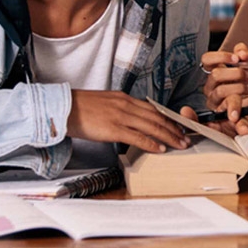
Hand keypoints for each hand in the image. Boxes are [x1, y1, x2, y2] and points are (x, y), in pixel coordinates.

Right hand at [67, 90, 189, 153]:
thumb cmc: (79, 108)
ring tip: (180, 144)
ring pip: (152, 127)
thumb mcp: (105, 103)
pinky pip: (138, 137)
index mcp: (124, 98)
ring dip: (169, 136)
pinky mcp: (113, 129)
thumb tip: (130, 119)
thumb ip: (120, 109)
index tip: (179, 125)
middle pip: (157, 117)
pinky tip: (160, 149)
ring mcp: (121, 116)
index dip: (168, 118)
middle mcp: (126, 105)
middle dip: (175, 128)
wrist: (62, 108)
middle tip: (186, 137)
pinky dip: (152, 143)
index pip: (153, 108)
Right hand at [202, 42, 247, 127]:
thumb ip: (244, 54)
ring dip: (239, 88)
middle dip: (235, 73)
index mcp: (216, 71)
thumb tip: (241, 53)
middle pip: (215, 75)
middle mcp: (211, 86)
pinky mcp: (221, 114)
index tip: (236, 59)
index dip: (220, 56)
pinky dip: (245, 102)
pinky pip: (228, 106)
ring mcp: (214, 100)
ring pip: (220, 91)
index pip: (207, 59)